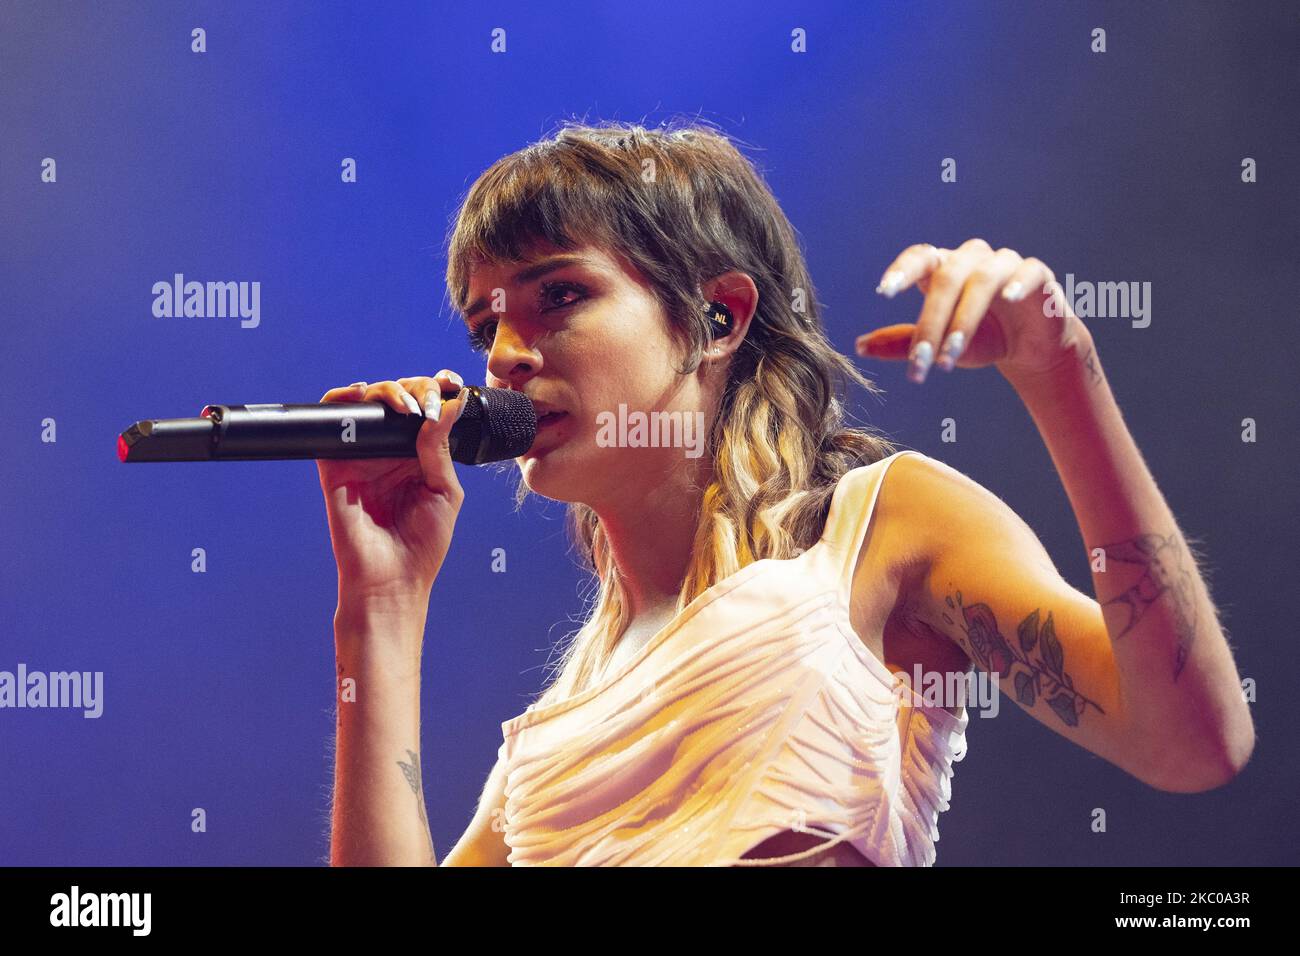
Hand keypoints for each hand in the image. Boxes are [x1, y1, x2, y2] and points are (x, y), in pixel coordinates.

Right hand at [316, 371, 470, 606]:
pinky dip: (340, 399)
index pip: (425, 410)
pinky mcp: (335, 464)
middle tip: (428, 404)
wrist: (392, 580)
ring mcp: (361, 455)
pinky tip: (360, 395)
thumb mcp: (444, 492)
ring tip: (405, 406)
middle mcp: (389, 451)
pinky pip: (330, 421)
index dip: (434, 389)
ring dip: (385, 391)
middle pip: (397, 398)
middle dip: (415, 388)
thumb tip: (450, 405)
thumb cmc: (423, 544)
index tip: (450, 383)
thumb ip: (439, 449)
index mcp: (419, 456)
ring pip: (366, 403)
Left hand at [855, 238, 1089, 383]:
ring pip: (982, 280)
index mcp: (944, 269)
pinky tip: (1007, 300)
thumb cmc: (982, 340)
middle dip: (931, 322)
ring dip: (963, 320)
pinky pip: (1028, 271)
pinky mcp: (1038, 274)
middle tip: (919, 360)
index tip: (883, 292)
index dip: (902, 270)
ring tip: (950, 357)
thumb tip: (859, 346)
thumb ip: (904, 343)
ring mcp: (1006, 264)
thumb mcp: (941, 345)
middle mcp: (972, 259)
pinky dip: (1017, 283)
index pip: (920, 258)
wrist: (1032, 349)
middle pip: (947, 278)